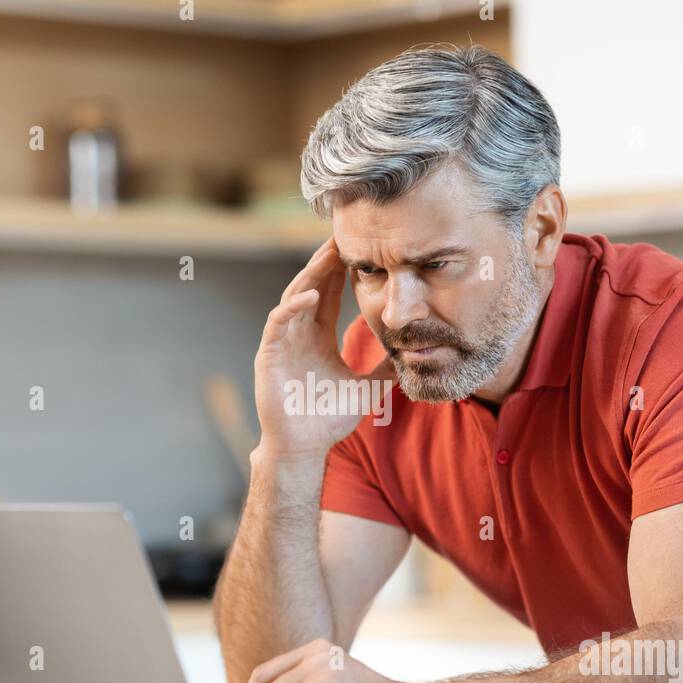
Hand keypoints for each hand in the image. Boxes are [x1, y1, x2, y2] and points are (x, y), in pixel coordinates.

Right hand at [254, 238, 393, 458]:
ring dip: (311, 274)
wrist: (305, 447)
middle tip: (343, 235)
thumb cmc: (328, 419)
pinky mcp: (268, 355)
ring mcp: (282, 342)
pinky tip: (312, 293)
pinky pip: (279, 322)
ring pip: (295, 297)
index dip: (340, 272)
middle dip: (326, 262)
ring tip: (330, 254)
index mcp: (318, 337)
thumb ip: (385, 370)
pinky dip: (294, 306)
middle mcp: (299, 334)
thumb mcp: (367, 388)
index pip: (329, 295)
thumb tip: (413, 357)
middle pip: (312, 287)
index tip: (359, 249)